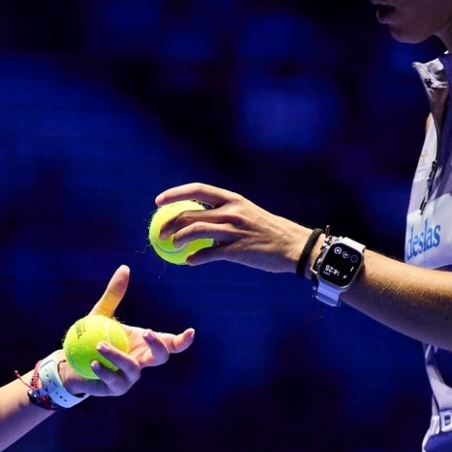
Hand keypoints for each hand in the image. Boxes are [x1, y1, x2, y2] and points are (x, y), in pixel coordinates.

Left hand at [64, 264, 195, 398]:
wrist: (72, 362)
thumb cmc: (90, 337)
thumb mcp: (101, 313)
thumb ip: (114, 294)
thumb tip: (124, 267)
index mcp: (143, 343)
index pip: (169, 344)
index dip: (182, 341)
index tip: (190, 332)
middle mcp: (142, 361)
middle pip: (160, 357)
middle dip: (158, 345)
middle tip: (146, 331)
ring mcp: (131, 377)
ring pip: (133, 368)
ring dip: (118, 356)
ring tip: (99, 346)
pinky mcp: (116, 388)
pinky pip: (114, 380)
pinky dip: (105, 370)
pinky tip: (94, 362)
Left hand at [154, 183, 313, 273]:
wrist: (292, 246)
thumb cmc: (268, 231)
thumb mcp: (246, 213)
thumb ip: (224, 214)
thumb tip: (199, 220)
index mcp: (232, 199)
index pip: (197, 190)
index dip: (175, 194)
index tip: (158, 201)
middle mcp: (231, 211)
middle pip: (189, 213)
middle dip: (169, 223)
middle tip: (160, 232)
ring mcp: (232, 230)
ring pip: (194, 231)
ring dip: (178, 240)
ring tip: (172, 246)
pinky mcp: (236, 250)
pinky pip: (207, 254)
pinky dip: (195, 258)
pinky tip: (190, 262)